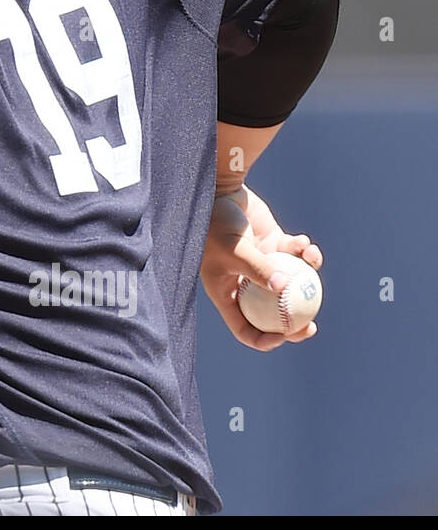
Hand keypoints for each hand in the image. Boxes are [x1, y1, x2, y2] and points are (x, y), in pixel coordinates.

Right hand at [200, 184, 322, 351]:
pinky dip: (304, 252)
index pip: (245, 328)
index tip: (286, 334)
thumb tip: (284, 289)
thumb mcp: (235, 249)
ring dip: (307, 277)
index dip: (265, 339)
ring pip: (290, 285)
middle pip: (271, 315)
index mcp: (227, 293)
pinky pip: (296, 257)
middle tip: (311, 325)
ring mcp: (262, 266)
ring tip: (313, 258)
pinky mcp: (274, 246)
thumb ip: (259, 269)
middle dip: (294, 323)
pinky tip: (305, 242)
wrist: (220, 190)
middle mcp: (244, 283)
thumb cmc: (217, 222)